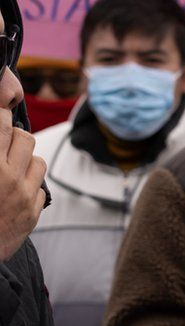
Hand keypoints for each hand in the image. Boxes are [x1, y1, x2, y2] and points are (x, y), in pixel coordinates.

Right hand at [0, 107, 45, 259]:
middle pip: (25, 138)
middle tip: (4, 141)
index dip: (0, 115)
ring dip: (26, 160)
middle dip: (14, 136)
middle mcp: (8, 178)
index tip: (0, 112)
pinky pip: (40, 187)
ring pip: (38, 161)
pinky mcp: (33, 213)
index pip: (1, 125)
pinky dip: (30, 185)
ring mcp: (24, 196)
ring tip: (11, 166)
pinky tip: (14, 191)